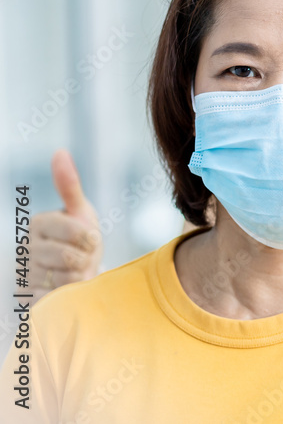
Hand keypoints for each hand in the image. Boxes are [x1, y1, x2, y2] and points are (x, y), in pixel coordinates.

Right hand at [30, 150, 102, 296]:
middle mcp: (26, 248)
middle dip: (86, 259)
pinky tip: (65, 288)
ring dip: (78, 278)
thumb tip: (59, 151)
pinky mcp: (27, 297)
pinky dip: (67, 295)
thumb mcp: (80, 212)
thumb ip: (69, 185)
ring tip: (75, 273)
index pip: (76, 231)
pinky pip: (56, 297)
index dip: (91, 237)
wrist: (71, 273)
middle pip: (71, 257)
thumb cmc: (79, 239)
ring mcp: (24, 274)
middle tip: (83, 257)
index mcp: (39, 223)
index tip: (90, 238)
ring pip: (65, 279)